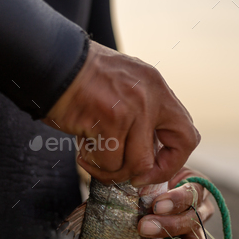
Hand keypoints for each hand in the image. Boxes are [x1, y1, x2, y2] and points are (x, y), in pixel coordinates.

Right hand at [42, 40, 199, 185]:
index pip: (188, 134)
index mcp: (157, 88)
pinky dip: (95, 164)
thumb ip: (142, 114)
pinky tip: (82, 151)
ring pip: (138, 164)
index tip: (154, 167)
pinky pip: (110, 162)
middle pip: (177, 150)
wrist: (50, 60)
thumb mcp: (124, 85)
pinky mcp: (110, 120)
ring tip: (95, 159)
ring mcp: (133, 108)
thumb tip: (148, 155)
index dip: (175, 159)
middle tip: (132, 178)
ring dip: (115, 171)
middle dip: (156, 173)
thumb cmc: (81, 78)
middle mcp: (151, 97)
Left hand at [138, 167, 214, 238]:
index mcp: (194, 189)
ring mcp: (198, 237)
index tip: (156, 205)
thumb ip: (142, 183)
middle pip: (195, 221)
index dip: (178, 200)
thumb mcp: (145, 180)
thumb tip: (131, 188)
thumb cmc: (143, 189)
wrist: (139, 209)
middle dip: (170, 226)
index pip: (194, 193)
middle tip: (143, 227)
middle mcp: (200, 213)